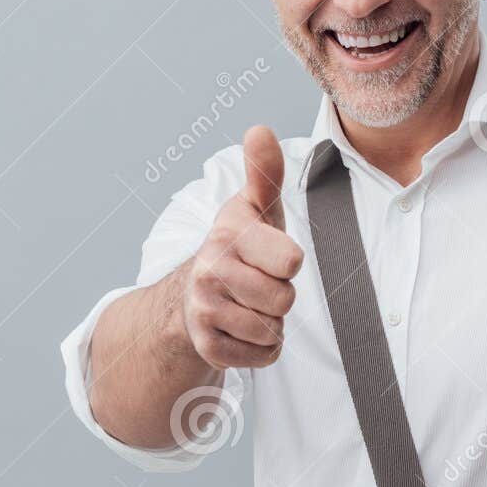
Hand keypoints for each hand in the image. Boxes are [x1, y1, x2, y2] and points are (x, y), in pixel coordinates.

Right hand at [182, 125, 303, 369]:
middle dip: (281, 296)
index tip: (271, 255)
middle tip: (261, 283)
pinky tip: (243, 328)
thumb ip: (264, 172)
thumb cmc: (242, 246)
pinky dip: (262, 348)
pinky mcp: (207, 346)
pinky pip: (262, 357)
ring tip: (251, 304)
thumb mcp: (256, 208)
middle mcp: (209, 270)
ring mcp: (205, 310)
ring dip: (272, 322)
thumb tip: (259, 129)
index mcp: (228, 234)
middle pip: (283, 300)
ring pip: (273, 331)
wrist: (196, 294)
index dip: (289, 261)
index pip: (290, 260)